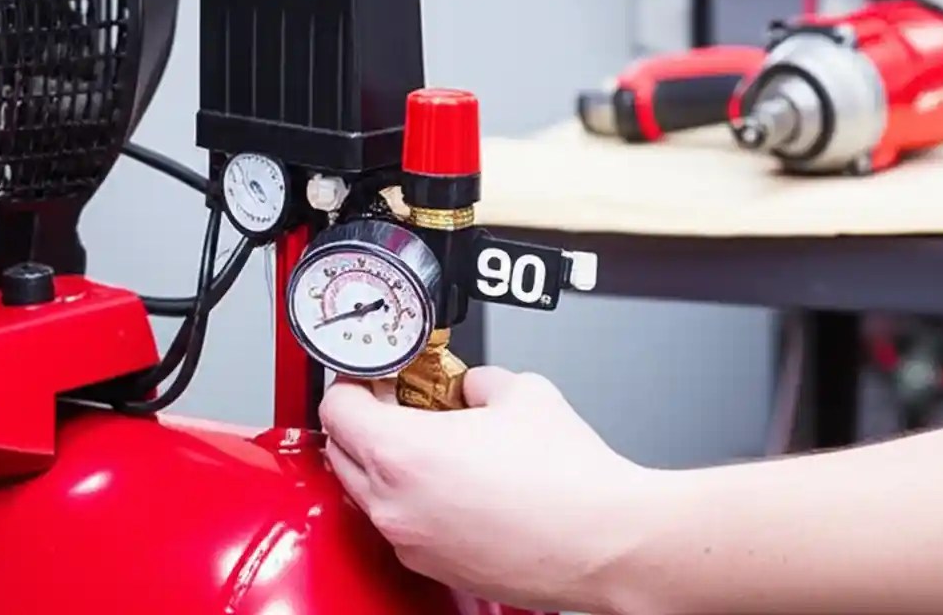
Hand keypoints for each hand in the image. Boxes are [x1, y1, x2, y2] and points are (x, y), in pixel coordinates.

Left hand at [319, 367, 658, 612]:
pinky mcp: (434, 567)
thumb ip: (479, 379)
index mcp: (401, 454)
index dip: (354, 381)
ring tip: (436, 442)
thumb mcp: (522, 391)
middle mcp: (393, 505)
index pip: (336, 406)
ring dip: (387, 462)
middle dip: (365, 420)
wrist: (606, 542)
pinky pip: (403, 523)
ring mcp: (410, 542)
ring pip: (368, 492)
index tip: (376, 375)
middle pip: (341, 450)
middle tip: (402, 400)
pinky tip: (459, 483)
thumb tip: (472, 386)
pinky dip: (415, 499)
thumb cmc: (568, 479)